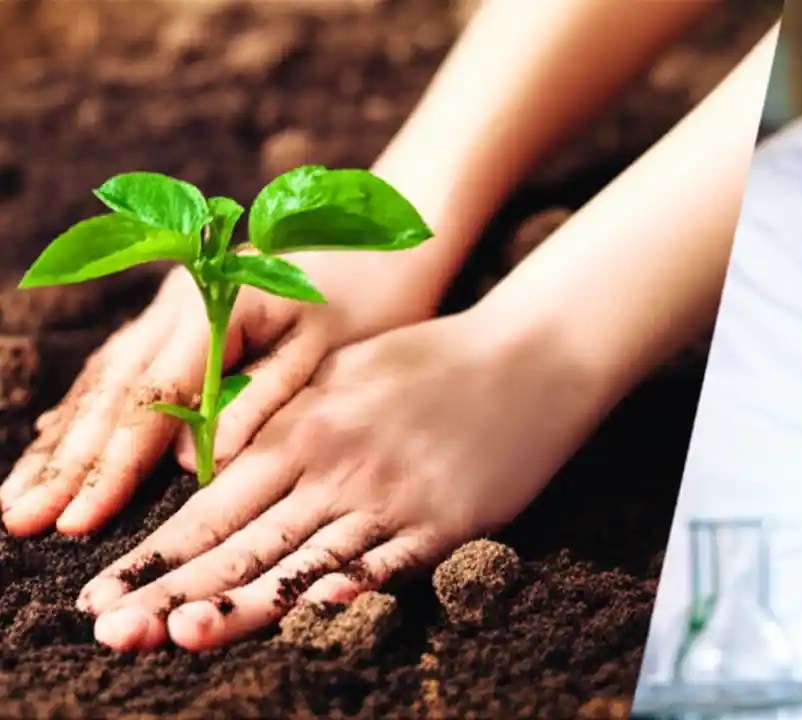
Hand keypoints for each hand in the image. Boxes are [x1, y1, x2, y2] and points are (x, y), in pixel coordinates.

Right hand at [0, 265, 349, 537]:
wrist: (375, 240)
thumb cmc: (365, 301)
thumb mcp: (324, 353)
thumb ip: (260, 402)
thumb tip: (191, 466)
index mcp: (215, 309)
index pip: (152, 400)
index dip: (114, 465)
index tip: (81, 521)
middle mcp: (177, 305)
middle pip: (112, 393)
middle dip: (67, 463)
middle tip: (21, 522)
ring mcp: (169, 310)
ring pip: (103, 384)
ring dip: (60, 444)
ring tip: (16, 501)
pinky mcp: (174, 321)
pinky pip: (118, 372)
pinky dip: (82, 415)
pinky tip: (49, 449)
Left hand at [74, 308, 607, 651]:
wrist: (529, 354)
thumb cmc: (432, 362)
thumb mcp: (343, 374)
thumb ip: (286, 420)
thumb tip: (226, 464)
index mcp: (303, 429)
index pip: (213, 507)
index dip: (154, 556)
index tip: (103, 594)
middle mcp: (336, 467)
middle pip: (242, 543)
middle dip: (172, 593)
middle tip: (113, 634)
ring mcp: (391, 496)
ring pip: (306, 562)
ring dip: (242, 604)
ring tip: (183, 637)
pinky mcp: (445, 521)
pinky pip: (393, 562)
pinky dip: (356, 586)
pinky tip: (321, 611)